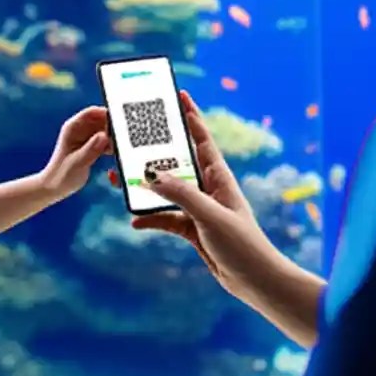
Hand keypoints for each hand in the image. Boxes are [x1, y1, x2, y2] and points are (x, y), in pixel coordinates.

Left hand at [39, 106, 111, 198]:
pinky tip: (115, 154)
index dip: (106, 114)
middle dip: (113, 127)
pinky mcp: (91, 147)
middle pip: (101, 120)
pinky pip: (105, 141)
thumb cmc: (61, 175)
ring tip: (120, 147)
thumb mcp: (78, 162)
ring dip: (114, 138)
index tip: (120, 121)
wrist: (55, 187)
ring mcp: (86, 138)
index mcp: (73, 128)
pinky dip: (112, 146)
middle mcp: (80, 130)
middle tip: (124, 137)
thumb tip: (104, 136)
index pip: (92, 113)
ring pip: (105, 131)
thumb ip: (91, 149)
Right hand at [128, 91, 284, 298]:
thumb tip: (151, 174)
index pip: (201, 138)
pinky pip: (165, 218)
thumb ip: (181, 193)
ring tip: (120, 180)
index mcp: (219, 177)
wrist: (255, 281)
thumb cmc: (242, 245)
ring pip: (166, 190)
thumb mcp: (210, 216)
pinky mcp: (192, 228)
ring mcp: (199, 208)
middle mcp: (208, 188)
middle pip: (177, 161)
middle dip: (154, 150)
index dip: (190, 115)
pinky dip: (149, 218)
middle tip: (130, 137)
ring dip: (145, 187)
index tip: (177, 94)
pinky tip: (134, 222)